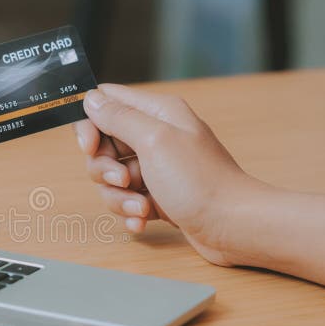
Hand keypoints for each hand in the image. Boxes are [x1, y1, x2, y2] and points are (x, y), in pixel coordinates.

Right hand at [74, 84, 264, 264]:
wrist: (234, 227)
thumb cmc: (201, 182)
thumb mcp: (154, 141)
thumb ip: (119, 117)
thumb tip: (92, 99)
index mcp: (158, 113)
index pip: (106, 103)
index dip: (90, 125)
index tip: (90, 148)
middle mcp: (156, 136)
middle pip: (103, 146)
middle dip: (104, 169)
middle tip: (124, 181)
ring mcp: (157, 168)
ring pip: (112, 178)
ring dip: (119, 197)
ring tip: (142, 208)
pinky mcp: (159, 195)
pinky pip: (127, 200)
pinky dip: (131, 212)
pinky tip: (144, 221)